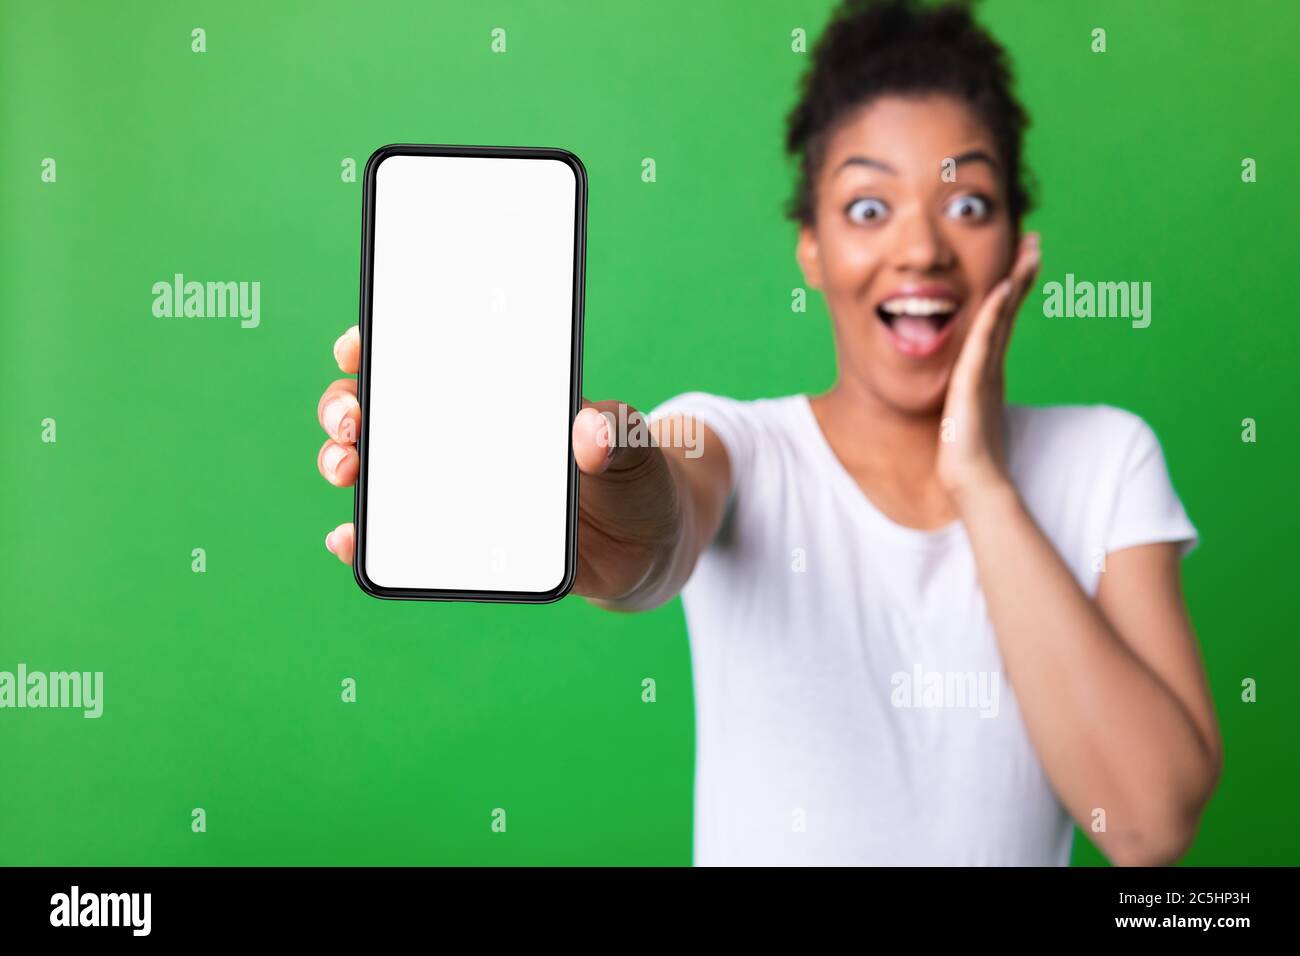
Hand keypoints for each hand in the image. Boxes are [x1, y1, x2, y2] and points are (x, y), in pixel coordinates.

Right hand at [317, 327, 681, 601]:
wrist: (648, 548)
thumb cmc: (636, 478)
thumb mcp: (634, 449)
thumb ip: (617, 435)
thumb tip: (589, 428)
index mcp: (499, 397)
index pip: (426, 357)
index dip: (381, 344)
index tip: (358, 344)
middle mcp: (463, 439)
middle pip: (382, 411)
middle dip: (346, 406)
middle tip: (352, 419)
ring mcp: (454, 490)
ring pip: (379, 469)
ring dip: (346, 462)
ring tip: (346, 469)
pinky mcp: (458, 543)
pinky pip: (399, 537)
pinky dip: (364, 538)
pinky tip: (347, 539)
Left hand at [936, 232, 1040, 507]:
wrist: (973, 483)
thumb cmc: (966, 454)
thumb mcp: (963, 410)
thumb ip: (964, 391)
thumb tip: (960, 384)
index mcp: (988, 368)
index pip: (1000, 318)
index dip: (1013, 286)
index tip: (1021, 257)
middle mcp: (991, 365)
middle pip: (1008, 310)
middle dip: (1021, 273)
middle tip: (1033, 240)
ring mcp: (986, 373)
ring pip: (1000, 319)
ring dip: (1013, 283)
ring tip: (1026, 251)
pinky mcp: (974, 384)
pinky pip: (982, 343)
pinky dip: (991, 315)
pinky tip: (999, 290)